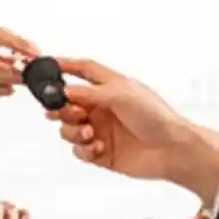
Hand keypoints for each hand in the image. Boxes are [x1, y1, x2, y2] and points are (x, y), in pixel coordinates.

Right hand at [46, 58, 201, 180]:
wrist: (172, 151)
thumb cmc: (156, 117)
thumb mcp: (121, 95)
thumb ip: (89, 92)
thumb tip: (65, 90)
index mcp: (109, 87)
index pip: (82, 71)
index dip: (64, 66)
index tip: (46, 65)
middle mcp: (103, 107)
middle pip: (68, 103)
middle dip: (62, 108)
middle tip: (71, 113)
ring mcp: (100, 130)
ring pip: (68, 128)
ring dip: (72, 131)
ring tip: (88, 133)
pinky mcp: (101, 152)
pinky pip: (78, 151)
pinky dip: (83, 150)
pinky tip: (97, 148)